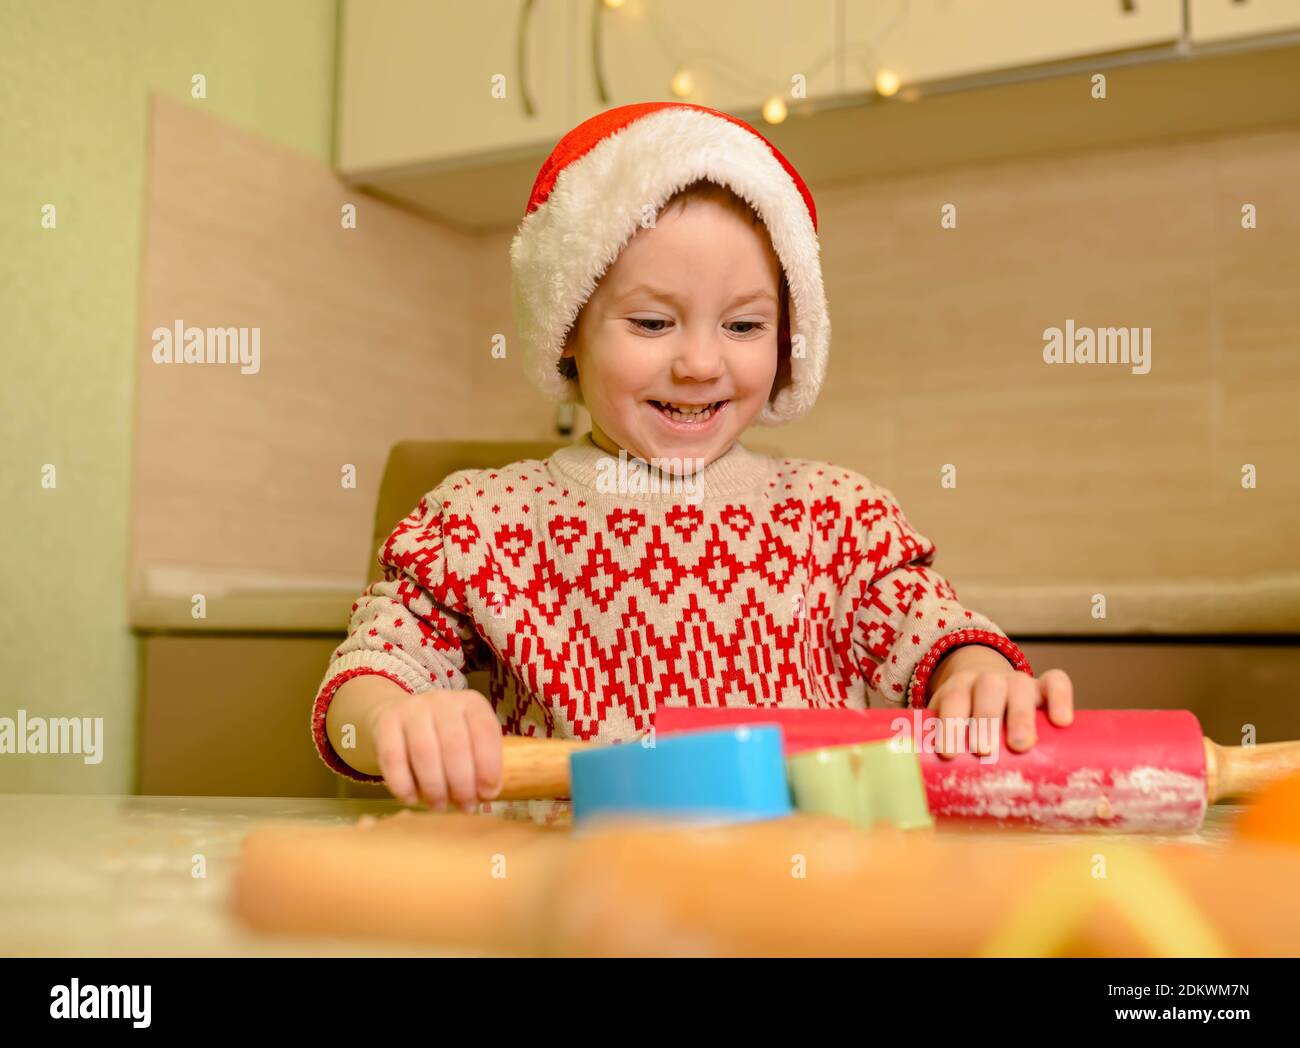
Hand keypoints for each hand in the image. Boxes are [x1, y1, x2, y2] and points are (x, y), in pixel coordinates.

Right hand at [368, 688, 503, 809]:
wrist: (399, 715)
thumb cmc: (444, 735)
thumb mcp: (469, 737)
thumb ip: (479, 761)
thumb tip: (486, 794)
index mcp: (471, 703)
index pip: (485, 731)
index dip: (489, 766)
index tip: (487, 794)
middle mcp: (443, 701)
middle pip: (454, 744)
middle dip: (462, 783)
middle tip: (463, 805)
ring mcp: (412, 709)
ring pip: (425, 752)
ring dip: (434, 787)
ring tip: (439, 805)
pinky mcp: (386, 723)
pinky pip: (393, 758)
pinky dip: (403, 784)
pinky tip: (412, 799)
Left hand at [926, 647, 1073, 758]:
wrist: (988, 688)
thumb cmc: (968, 723)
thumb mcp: (950, 729)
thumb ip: (938, 752)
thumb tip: (921, 798)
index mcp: (959, 688)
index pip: (953, 699)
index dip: (949, 724)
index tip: (948, 753)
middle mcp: (989, 680)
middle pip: (987, 689)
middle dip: (984, 719)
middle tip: (983, 750)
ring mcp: (1018, 682)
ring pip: (1020, 686)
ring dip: (1019, 715)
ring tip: (1020, 745)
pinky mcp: (1045, 687)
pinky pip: (1057, 681)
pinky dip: (1061, 697)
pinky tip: (1062, 721)